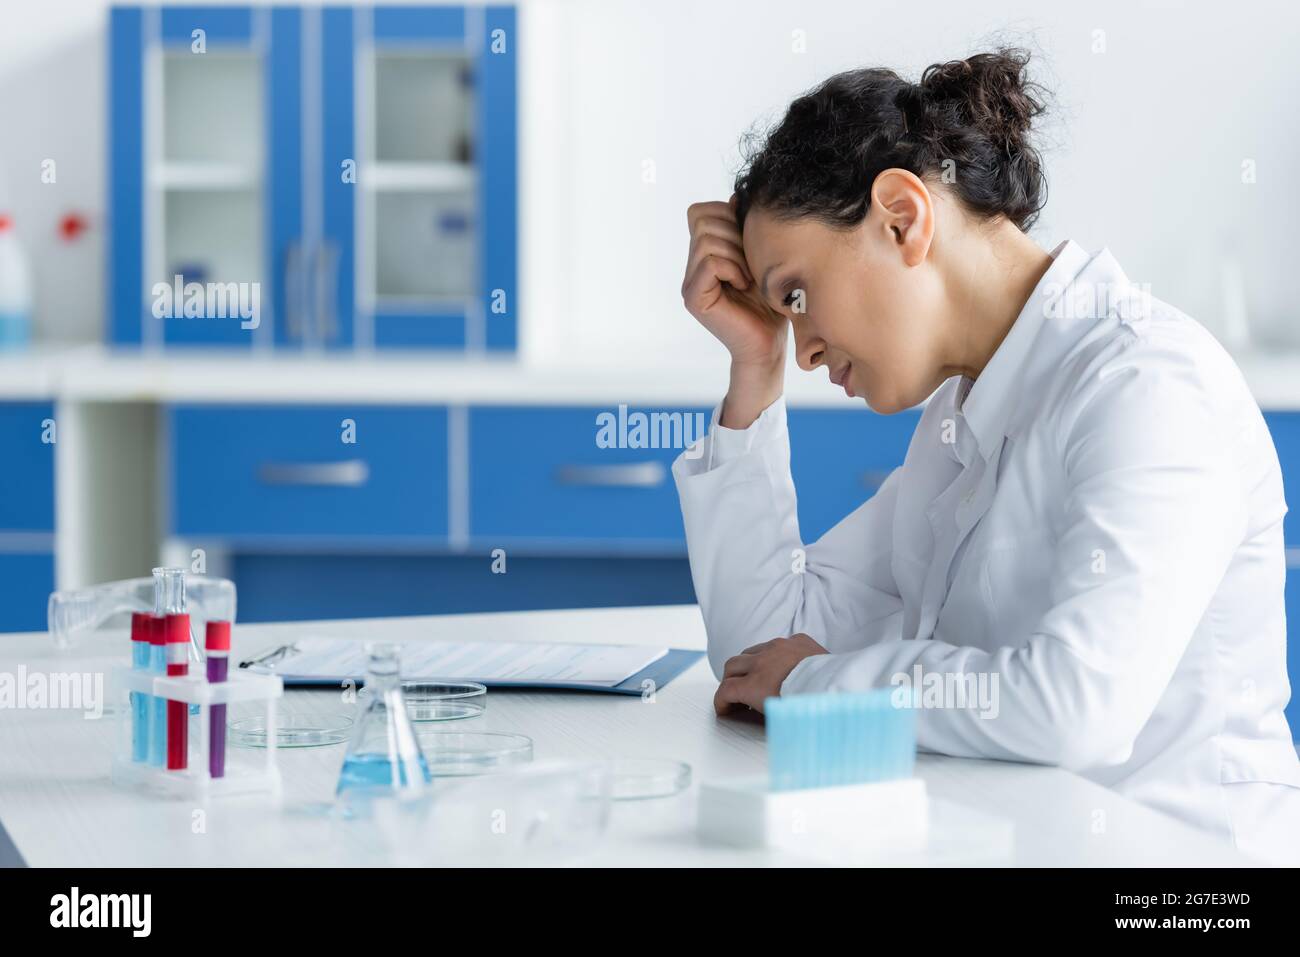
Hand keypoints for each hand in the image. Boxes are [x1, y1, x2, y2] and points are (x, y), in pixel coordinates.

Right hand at [681, 196, 787, 369]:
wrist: (770, 343)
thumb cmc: (771, 302)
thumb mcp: (760, 254)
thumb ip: (743, 228)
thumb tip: (735, 197)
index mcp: (704, 253)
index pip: (699, 212)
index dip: (725, 216)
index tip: (747, 242)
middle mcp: (691, 267)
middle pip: (701, 220)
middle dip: (733, 233)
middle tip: (750, 262)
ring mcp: (690, 283)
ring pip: (706, 240)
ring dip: (736, 253)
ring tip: (748, 276)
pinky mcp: (695, 299)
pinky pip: (710, 263)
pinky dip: (732, 268)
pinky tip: (743, 284)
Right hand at [713, 633, 828, 715]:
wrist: (841, 687)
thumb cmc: (811, 706)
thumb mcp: (780, 716)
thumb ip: (761, 710)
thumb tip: (756, 713)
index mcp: (754, 684)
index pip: (725, 690)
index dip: (721, 702)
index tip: (725, 709)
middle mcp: (762, 661)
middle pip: (731, 666)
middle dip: (729, 680)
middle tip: (736, 693)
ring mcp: (779, 646)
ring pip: (751, 651)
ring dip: (749, 664)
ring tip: (757, 677)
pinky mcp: (798, 640)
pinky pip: (777, 643)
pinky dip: (774, 653)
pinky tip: (782, 665)